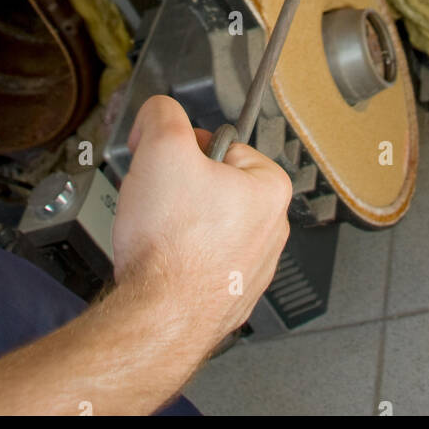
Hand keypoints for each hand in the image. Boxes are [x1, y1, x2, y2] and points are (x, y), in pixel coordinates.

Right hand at [111, 95, 291, 347]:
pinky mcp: (229, 297)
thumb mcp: (161, 146)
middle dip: (178, 187)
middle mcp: (270, 230)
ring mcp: (252, 268)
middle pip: (212, 185)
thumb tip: (159, 112)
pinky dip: (179, 259)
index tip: (166, 162)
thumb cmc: (170, 244)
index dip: (183, 149)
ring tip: (159, 234)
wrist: (158, 316)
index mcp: (269, 187)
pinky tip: (163, 263)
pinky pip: (200, 261)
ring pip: (204, 224)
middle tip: (158, 199)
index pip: (221, 145)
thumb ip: (162, 113)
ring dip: (177, 223)